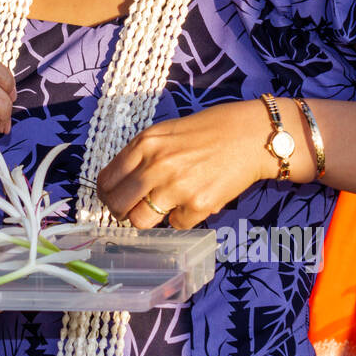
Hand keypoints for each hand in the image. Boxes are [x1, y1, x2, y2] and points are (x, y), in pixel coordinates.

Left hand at [95, 100, 313, 228]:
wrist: (250, 136)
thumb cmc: (208, 131)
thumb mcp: (165, 132)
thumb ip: (140, 154)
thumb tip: (119, 181)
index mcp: (144, 144)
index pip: (107, 179)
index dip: (106, 194)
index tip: (111, 199)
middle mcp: (155, 165)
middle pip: (118, 205)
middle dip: (120, 212)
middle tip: (130, 212)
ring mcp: (176, 187)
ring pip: (141, 221)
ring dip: (148, 219)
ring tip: (161, 209)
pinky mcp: (198, 205)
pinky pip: (176, 224)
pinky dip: (181, 218)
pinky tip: (192, 202)